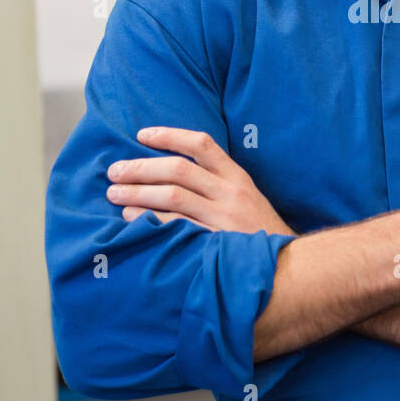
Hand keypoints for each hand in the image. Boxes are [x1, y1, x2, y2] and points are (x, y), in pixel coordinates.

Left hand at [106, 127, 294, 234]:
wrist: (285, 266)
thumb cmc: (258, 231)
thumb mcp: (246, 196)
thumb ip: (217, 181)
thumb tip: (171, 169)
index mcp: (237, 177)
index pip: (201, 144)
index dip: (169, 135)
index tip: (142, 135)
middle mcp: (230, 193)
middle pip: (178, 170)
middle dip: (141, 168)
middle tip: (114, 171)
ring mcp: (221, 218)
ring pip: (172, 197)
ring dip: (138, 193)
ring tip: (115, 194)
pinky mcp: (213, 243)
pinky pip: (174, 227)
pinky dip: (149, 220)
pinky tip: (131, 219)